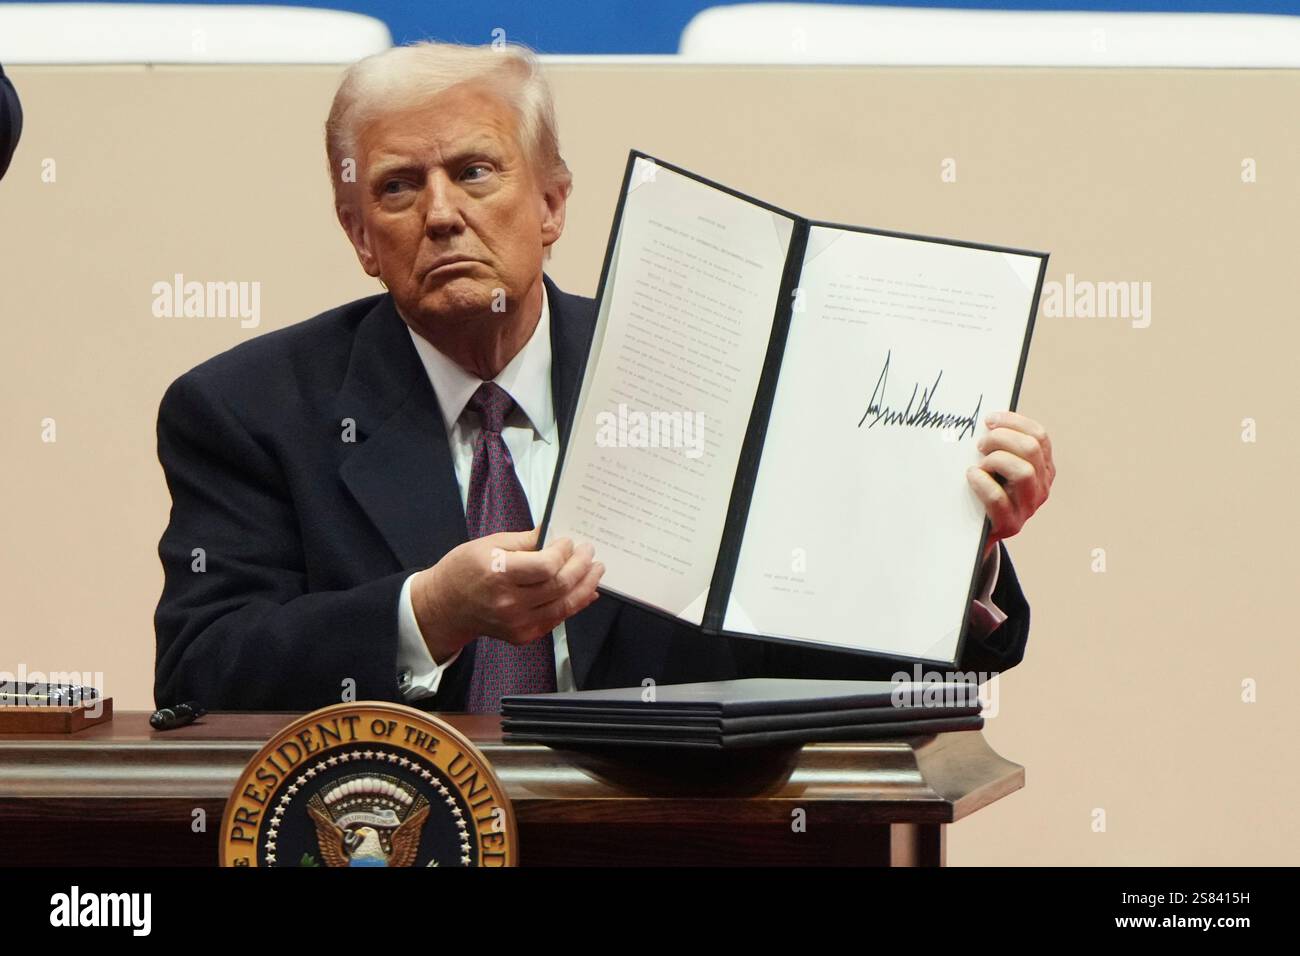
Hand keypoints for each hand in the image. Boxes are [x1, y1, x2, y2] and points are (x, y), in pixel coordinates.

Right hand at [410, 527, 603, 663]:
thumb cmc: (464, 570)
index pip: (546, 566)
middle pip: (559, 586)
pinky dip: (574, 604)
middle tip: (589, 552)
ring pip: (564, 606)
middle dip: (581, 566)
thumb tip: (554, 533)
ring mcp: (516, 623)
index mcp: (499, 574)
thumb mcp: (490, 544)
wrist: (445, 607)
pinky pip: (556, 620)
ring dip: (585, 586)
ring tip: (596, 570)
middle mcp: (508, 603)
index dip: (564, 553)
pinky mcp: (522, 635)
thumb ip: (526, 541)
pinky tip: (584, 591)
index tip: (568, 542)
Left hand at [967, 411, 1054, 561]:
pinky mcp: (1010, 525)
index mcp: (1043, 468)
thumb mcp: (998, 467)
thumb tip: (986, 420)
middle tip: (980, 444)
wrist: (976, 535)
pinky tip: (972, 476)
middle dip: (1001, 438)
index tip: (989, 419)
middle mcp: (1041, 486)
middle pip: (1031, 449)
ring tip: (980, 464)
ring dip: (996, 460)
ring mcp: (1028, 507)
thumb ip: (999, 446)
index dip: (1014, 422)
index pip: (1039, 436)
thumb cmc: (984, 491)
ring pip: (1023, 472)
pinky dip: (982, 483)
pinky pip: (999, 499)